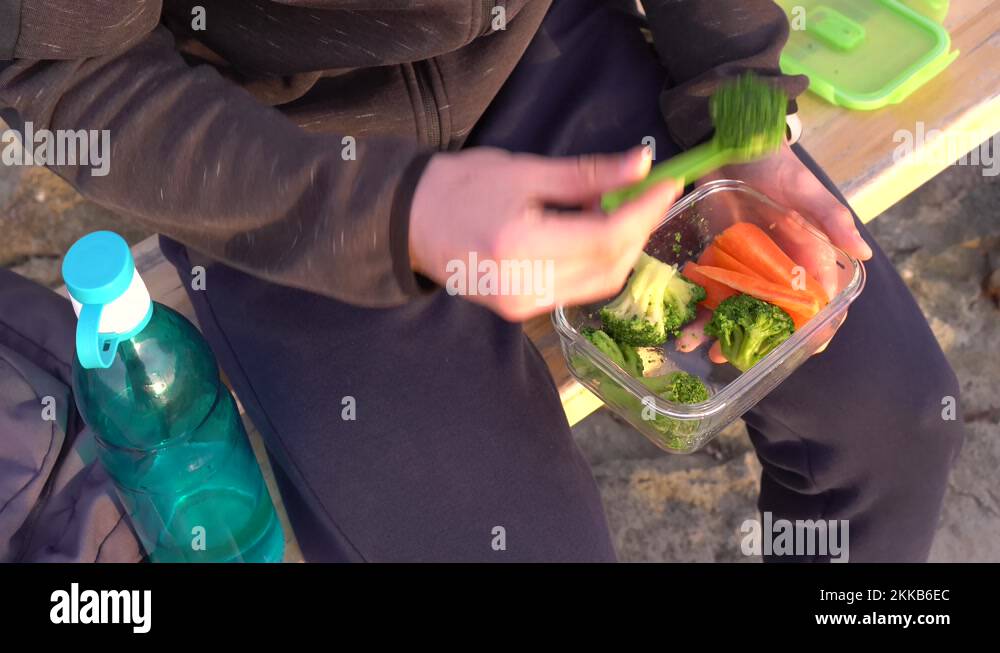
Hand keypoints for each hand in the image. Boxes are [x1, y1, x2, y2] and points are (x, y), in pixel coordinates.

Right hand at [409, 146, 680, 320]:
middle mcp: (525, 286)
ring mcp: (523, 305)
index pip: (605, 237)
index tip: (668, 183)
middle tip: (648, 193)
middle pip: (610, 266)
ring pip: (600, 282)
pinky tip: (593, 232)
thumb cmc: (459, 187)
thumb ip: (587, 173)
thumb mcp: (525, 170)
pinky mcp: (521, 311)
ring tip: (620, 210)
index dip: (644, 212)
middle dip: (639, 229)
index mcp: (521, 246)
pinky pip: (578, 288)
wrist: (408, 223)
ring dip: (622, 247)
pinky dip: (597, 261)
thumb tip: (642, 166)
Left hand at [685, 142, 871, 359]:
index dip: (808, 328)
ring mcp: (745, 263)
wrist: (731, 139)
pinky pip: (710, 287)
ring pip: (736, 306)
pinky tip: (683, 321)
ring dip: (718, 327)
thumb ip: (830, 217)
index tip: (797, 350)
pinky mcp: (718, 256)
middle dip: (751, 337)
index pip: (814, 300)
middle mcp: (776, 266)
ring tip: (697, 343)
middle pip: (769, 312)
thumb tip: (863, 252)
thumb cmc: (775, 162)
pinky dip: (698, 305)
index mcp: (805, 255)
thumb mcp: (803, 187)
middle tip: (727, 354)